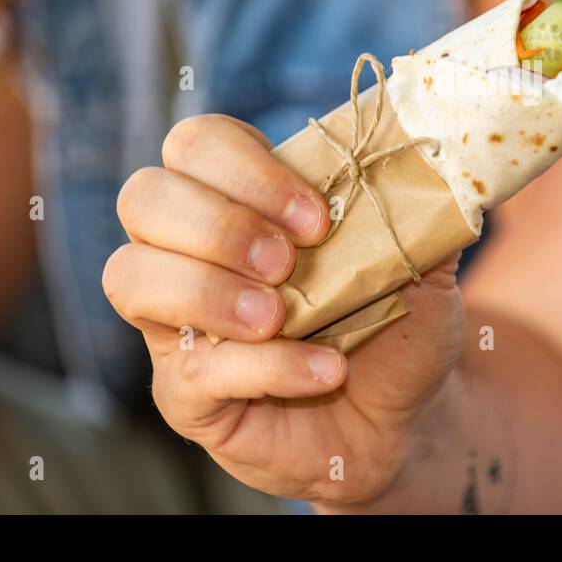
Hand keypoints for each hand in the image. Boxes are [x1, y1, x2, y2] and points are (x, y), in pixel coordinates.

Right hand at [106, 113, 464, 502]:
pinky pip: (193, 369)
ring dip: (209, 290)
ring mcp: (175, 321)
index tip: (317, 217)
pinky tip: (325, 371)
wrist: (402, 416)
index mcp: (239, 197)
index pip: (196, 144)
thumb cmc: (395, 324)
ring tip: (280, 313)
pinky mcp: (184, 394)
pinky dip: (267, 366)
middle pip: (144, 196)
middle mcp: (188, 249)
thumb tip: (432, 161)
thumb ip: (415, 205)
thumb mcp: (419, 257)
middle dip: (219, 224)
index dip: (248, 168)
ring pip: (130, 276)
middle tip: (287, 262)